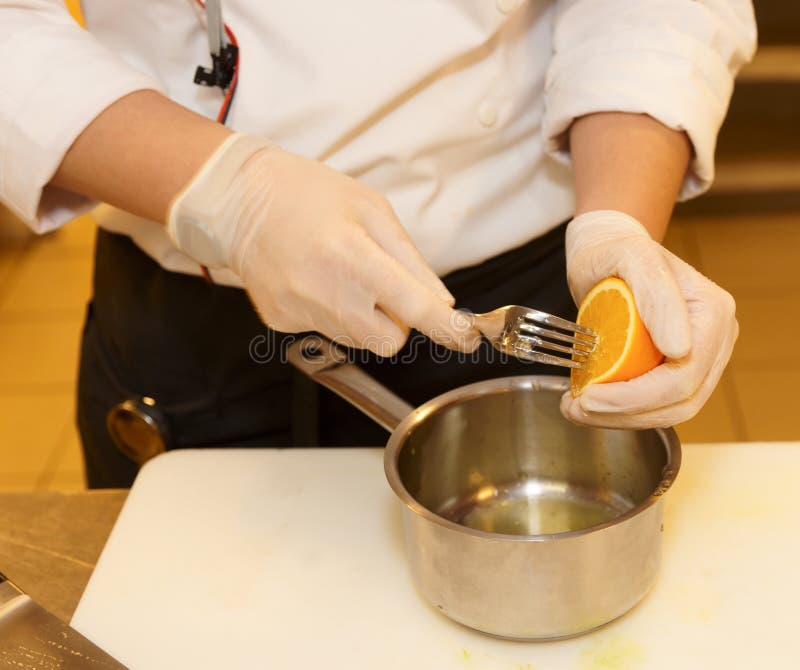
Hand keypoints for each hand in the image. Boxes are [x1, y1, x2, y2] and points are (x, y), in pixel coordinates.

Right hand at [168, 134, 479, 355]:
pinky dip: (332, 312)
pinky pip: (325, 330)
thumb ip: (409, 259)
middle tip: (385, 286)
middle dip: (398, 321)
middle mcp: (326, 293)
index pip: (414, 309)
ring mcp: (300, 312)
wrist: (238, 198)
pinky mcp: (281, 321)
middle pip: (388, 341)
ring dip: (365, 315)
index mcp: (353, 257)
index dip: (447, 328)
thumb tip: (440, 300)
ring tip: (342, 273)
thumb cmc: (307, 193)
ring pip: (358, 339)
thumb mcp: (370, 209)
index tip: (466, 336)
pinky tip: (316, 279)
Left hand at [560, 210, 737, 428]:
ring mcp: (700, 357)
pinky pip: (655, 405)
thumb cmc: (615, 250)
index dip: (636, 397)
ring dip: (620, 419)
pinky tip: (587, 402)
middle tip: (575, 408)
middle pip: (680, 402)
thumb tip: (681, 349)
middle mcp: (715, 340)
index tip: (589, 397)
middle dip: (624, 414)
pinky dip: (620, 411)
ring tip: (575, 409)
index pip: (683, 377)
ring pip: (668, 411)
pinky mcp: (676, 370)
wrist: (606, 251)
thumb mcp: (630, 258)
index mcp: (713, 314)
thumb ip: (657, 295)